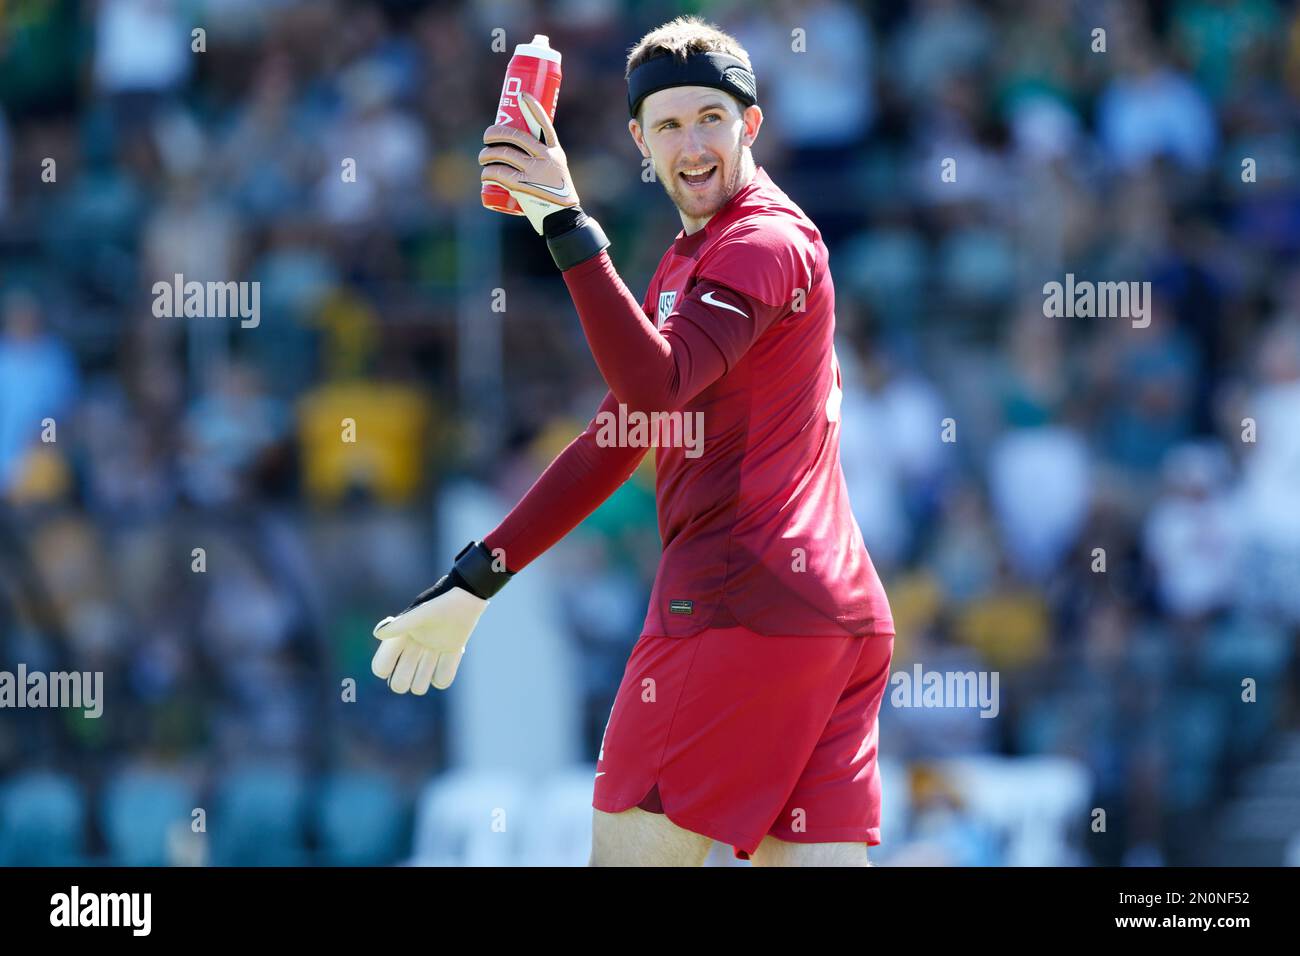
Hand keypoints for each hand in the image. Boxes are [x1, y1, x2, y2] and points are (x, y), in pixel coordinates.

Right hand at [371, 574, 486, 693]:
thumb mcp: (420, 614)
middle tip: (421, 653)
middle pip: (398, 684)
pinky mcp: (446, 659)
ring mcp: (428, 657)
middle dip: (407, 676)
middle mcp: (410, 652)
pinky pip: (441, 681)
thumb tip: (377, 633)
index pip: (380, 668)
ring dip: (427, 675)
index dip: (385, 667)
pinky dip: (445, 673)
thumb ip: (399, 625)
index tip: (401, 648)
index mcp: (397, 641)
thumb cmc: (439, 603)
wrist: (466, 598)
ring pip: (419, 687)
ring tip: (437, 652)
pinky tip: (452, 652)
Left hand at [479, 91, 580, 233]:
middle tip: (488, 137)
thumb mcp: (556, 170)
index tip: (521, 95)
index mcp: (554, 151)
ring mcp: (534, 171)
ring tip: (483, 158)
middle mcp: (545, 158)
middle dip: (495, 133)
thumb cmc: (555, 194)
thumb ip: (541, 159)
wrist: (563, 218)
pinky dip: (487, 172)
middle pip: (515, 135)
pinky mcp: (522, 186)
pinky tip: (484, 174)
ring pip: (502, 153)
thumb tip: (518, 151)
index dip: (532, 107)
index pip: (544, 123)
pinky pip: (498, 173)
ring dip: (486, 154)